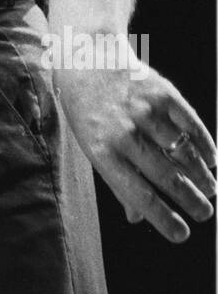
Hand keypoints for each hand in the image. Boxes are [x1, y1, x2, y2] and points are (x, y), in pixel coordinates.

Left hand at [55, 61, 216, 242]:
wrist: (89, 58)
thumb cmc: (89, 111)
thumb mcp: (91, 146)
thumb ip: (115, 180)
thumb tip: (137, 218)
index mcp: (102, 152)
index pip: (138, 194)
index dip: (163, 217)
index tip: (182, 234)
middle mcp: (124, 132)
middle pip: (167, 176)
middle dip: (191, 200)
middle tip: (205, 213)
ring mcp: (145, 111)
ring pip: (184, 153)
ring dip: (202, 176)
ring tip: (210, 190)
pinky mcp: (162, 92)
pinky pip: (191, 125)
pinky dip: (205, 146)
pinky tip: (212, 160)